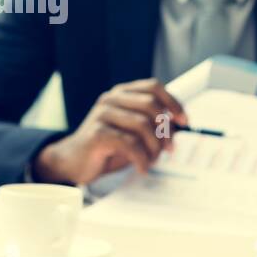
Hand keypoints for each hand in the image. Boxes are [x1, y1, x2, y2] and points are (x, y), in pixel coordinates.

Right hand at [33, 78, 186, 184]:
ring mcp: (102, 115)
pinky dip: (143, 160)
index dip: (173, 102)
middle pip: (151, 105)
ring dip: (155, 148)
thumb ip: (151, 125)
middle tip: (169, 149)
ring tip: (152, 161)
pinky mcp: (98, 134)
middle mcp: (110, 99)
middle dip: (165, 130)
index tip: (184, 120)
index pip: (153, 87)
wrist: (72, 162)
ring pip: (143, 126)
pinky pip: (131, 145)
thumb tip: (177, 126)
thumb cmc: (106, 148)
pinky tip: (143, 168)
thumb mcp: (131, 133)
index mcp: (120, 94)